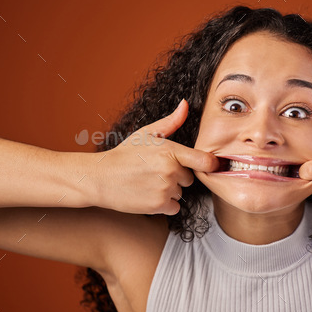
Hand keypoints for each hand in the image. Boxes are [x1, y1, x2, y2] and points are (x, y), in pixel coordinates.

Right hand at [92, 99, 218, 214]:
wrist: (100, 177)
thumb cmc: (124, 154)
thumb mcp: (147, 133)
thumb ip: (171, 121)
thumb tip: (185, 104)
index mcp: (171, 151)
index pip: (205, 161)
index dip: (210, 165)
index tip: (208, 166)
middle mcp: (171, 170)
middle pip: (190, 178)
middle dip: (178, 176)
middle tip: (157, 172)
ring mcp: (165, 189)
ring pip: (180, 193)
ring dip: (170, 191)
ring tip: (149, 182)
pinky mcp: (159, 205)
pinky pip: (174, 207)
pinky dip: (164, 205)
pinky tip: (149, 194)